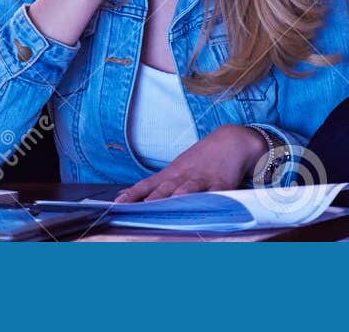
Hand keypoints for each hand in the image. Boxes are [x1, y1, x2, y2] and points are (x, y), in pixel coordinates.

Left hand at [114, 125, 263, 201]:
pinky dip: (210, 202)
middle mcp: (184, 177)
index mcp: (171, 174)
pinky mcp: (222, 185)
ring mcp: (202, 180)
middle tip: (143, 207)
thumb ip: (155, 185)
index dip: (133, 195)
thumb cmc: (199, 159)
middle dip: (154, 198)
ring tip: (170, 203)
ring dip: (179, 196)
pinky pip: (215, 195)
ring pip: (189, 189)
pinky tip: (206, 208)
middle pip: (166, 189)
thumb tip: (126, 195)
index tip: (118, 204)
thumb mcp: (176, 169)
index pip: (147, 185)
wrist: (230, 140)